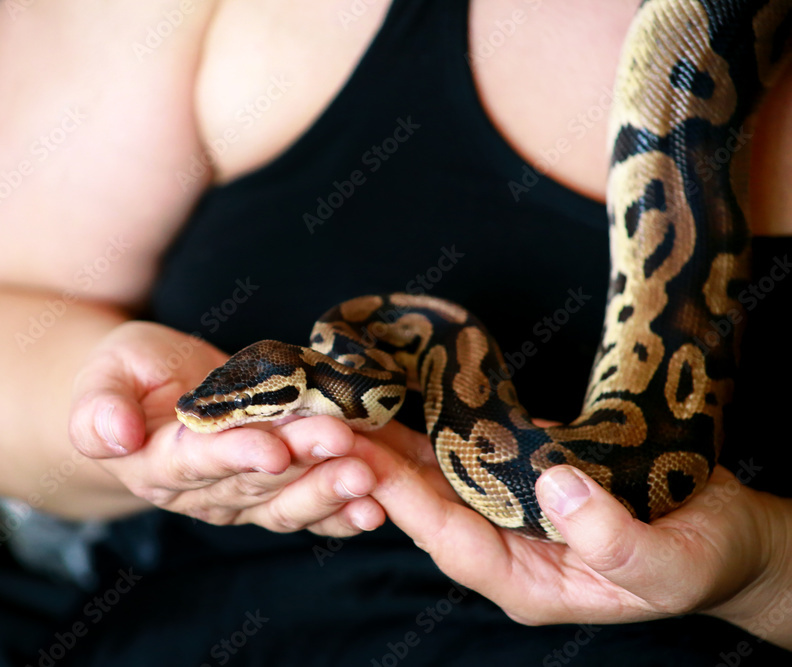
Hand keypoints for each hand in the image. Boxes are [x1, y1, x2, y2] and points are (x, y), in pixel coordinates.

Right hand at [68, 321, 384, 535]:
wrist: (151, 395)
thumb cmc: (129, 375)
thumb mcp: (103, 375)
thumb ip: (99, 407)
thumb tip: (113, 436)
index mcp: (155, 464)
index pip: (198, 462)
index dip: (236, 456)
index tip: (272, 448)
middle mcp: (199, 492)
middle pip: (254, 481)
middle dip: (301, 462)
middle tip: (342, 442)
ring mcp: (239, 499)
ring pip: (286, 503)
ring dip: (328, 490)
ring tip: (367, 474)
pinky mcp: (270, 495)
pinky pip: (307, 512)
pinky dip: (341, 513)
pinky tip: (374, 506)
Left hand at [358, 421, 791, 642]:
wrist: (726, 533)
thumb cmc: (705, 560)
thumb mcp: (671, 564)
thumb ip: (613, 538)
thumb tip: (554, 484)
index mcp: (529, 583)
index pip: (454, 543)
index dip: (409, 504)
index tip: (366, 465)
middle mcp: (509, 548)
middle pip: (431, 508)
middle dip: (381, 469)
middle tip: (333, 426)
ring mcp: (513, 511)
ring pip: (442, 477)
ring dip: (398, 443)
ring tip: (352, 405)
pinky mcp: (524, 475)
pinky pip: (470, 451)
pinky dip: (438, 426)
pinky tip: (405, 398)